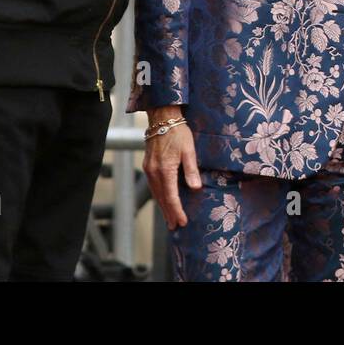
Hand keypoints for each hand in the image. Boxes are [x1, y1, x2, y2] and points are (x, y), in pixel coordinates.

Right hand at [143, 106, 200, 229]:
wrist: (162, 118)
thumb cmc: (178, 132)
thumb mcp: (189, 149)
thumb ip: (191, 170)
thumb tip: (195, 188)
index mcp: (165, 169)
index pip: (171, 196)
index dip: (176, 210)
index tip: (182, 221)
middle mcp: (154, 172)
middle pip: (161, 198)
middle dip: (169, 213)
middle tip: (175, 226)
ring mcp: (149, 169)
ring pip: (155, 193)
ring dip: (162, 206)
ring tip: (169, 218)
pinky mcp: (148, 165)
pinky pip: (153, 186)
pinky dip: (159, 196)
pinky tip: (163, 200)